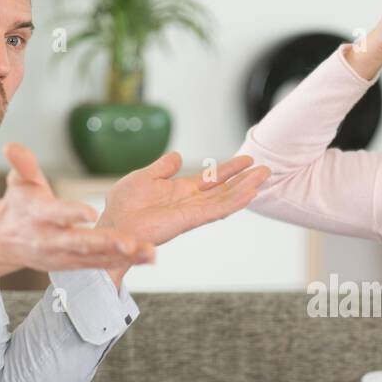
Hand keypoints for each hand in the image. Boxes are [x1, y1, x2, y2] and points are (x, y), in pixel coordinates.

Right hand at [0, 142, 153, 273]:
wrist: (7, 241)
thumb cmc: (21, 207)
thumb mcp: (19, 183)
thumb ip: (22, 165)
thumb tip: (13, 146)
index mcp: (39, 216)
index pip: (56, 214)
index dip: (71, 213)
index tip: (90, 213)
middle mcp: (52, 240)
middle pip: (81, 243)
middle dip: (106, 243)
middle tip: (130, 243)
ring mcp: (65, 256)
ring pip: (97, 257)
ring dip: (124, 256)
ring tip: (150, 252)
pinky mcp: (76, 265)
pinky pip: (103, 264)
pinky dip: (125, 262)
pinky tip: (148, 257)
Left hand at [98, 151, 267, 247]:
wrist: (114, 226)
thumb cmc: (123, 206)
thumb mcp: (144, 176)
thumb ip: (163, 167)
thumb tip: (176, 155)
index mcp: (181, 190)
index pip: (212, 178)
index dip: (230, 168)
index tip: (247, 160)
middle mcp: (191, 201)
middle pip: (225, 188)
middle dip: (245, 179)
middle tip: (266, 169)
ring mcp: (193, 211)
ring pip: (226, 198)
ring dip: (246, 187)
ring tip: (264, 176)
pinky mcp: (191, 219)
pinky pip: (217, 209)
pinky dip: (235, 202)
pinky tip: (250, 193)